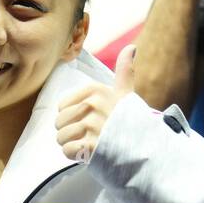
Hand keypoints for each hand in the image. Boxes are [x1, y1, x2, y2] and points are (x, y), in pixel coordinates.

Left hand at [56, 44, 135, 162]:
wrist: (144, 147)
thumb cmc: (130, 120)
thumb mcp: (126, 93)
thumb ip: (125, 70)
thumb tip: (132, 47)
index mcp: (95, 90)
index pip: (61, 106)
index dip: (71, 116)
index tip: (88, 120)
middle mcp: (92, 105)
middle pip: (59, 122)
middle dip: (69, 132)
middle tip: (87, 135)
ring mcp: (92, 125)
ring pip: (60, 137)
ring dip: (71, 144)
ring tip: (87, 144)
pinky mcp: (92, 146)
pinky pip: (67, 151)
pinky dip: (74, 155)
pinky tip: (87, 153)